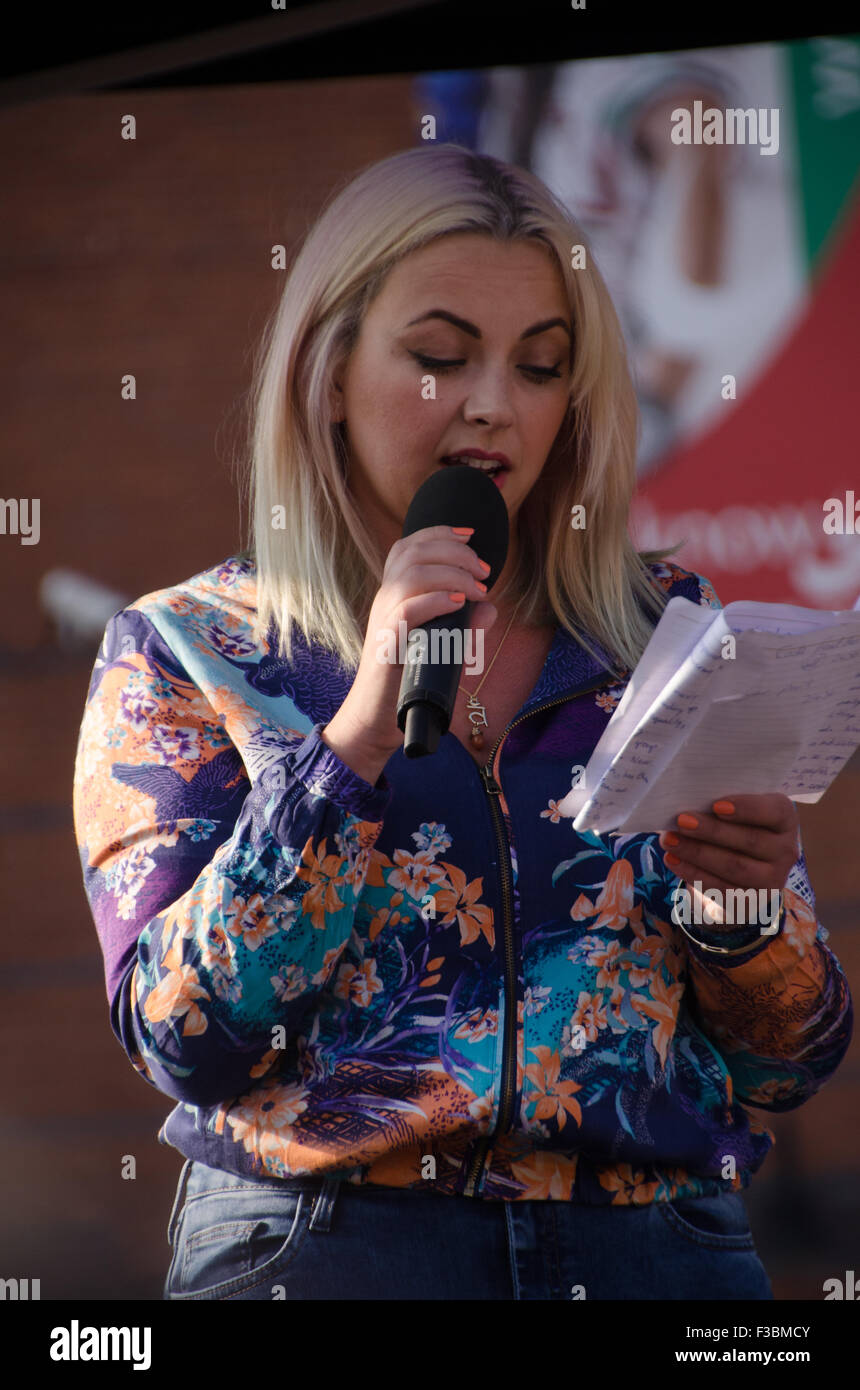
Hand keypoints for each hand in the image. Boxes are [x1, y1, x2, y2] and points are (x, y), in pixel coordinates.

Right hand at [323, 524, 497, 766]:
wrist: (377, 719)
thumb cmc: (407, 683)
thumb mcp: (444, 650)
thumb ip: (465, 628)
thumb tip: (490, 609)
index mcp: (394, 596)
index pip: (409, 547)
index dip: (438, 533)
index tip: (470, 535)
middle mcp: (385, 601)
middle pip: (413, 552)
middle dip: (454, 552)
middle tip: (484, 571)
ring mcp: (383, 621)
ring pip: (410, 575)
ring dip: (451, 573)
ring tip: (477, 589)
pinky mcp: (387, 645)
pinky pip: (406, 610)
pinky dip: (435, 600)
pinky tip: (458, 603)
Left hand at [658, 794, 797, 929]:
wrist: (744, 867)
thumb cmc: (735, 824)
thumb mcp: (737, 811)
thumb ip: (721, 805)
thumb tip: (685, 801)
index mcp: (784, 818)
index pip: (774, 811)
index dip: (747, 808)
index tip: (717, 805)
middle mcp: (786, 849)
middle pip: (749, 840)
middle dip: (711, 831)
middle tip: (681, 821)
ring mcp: (773, 878)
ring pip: (734, 866)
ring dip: (698, 853)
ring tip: (669, 840)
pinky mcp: (752, 899)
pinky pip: (721, 888)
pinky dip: (694, 873)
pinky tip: (673, 860)